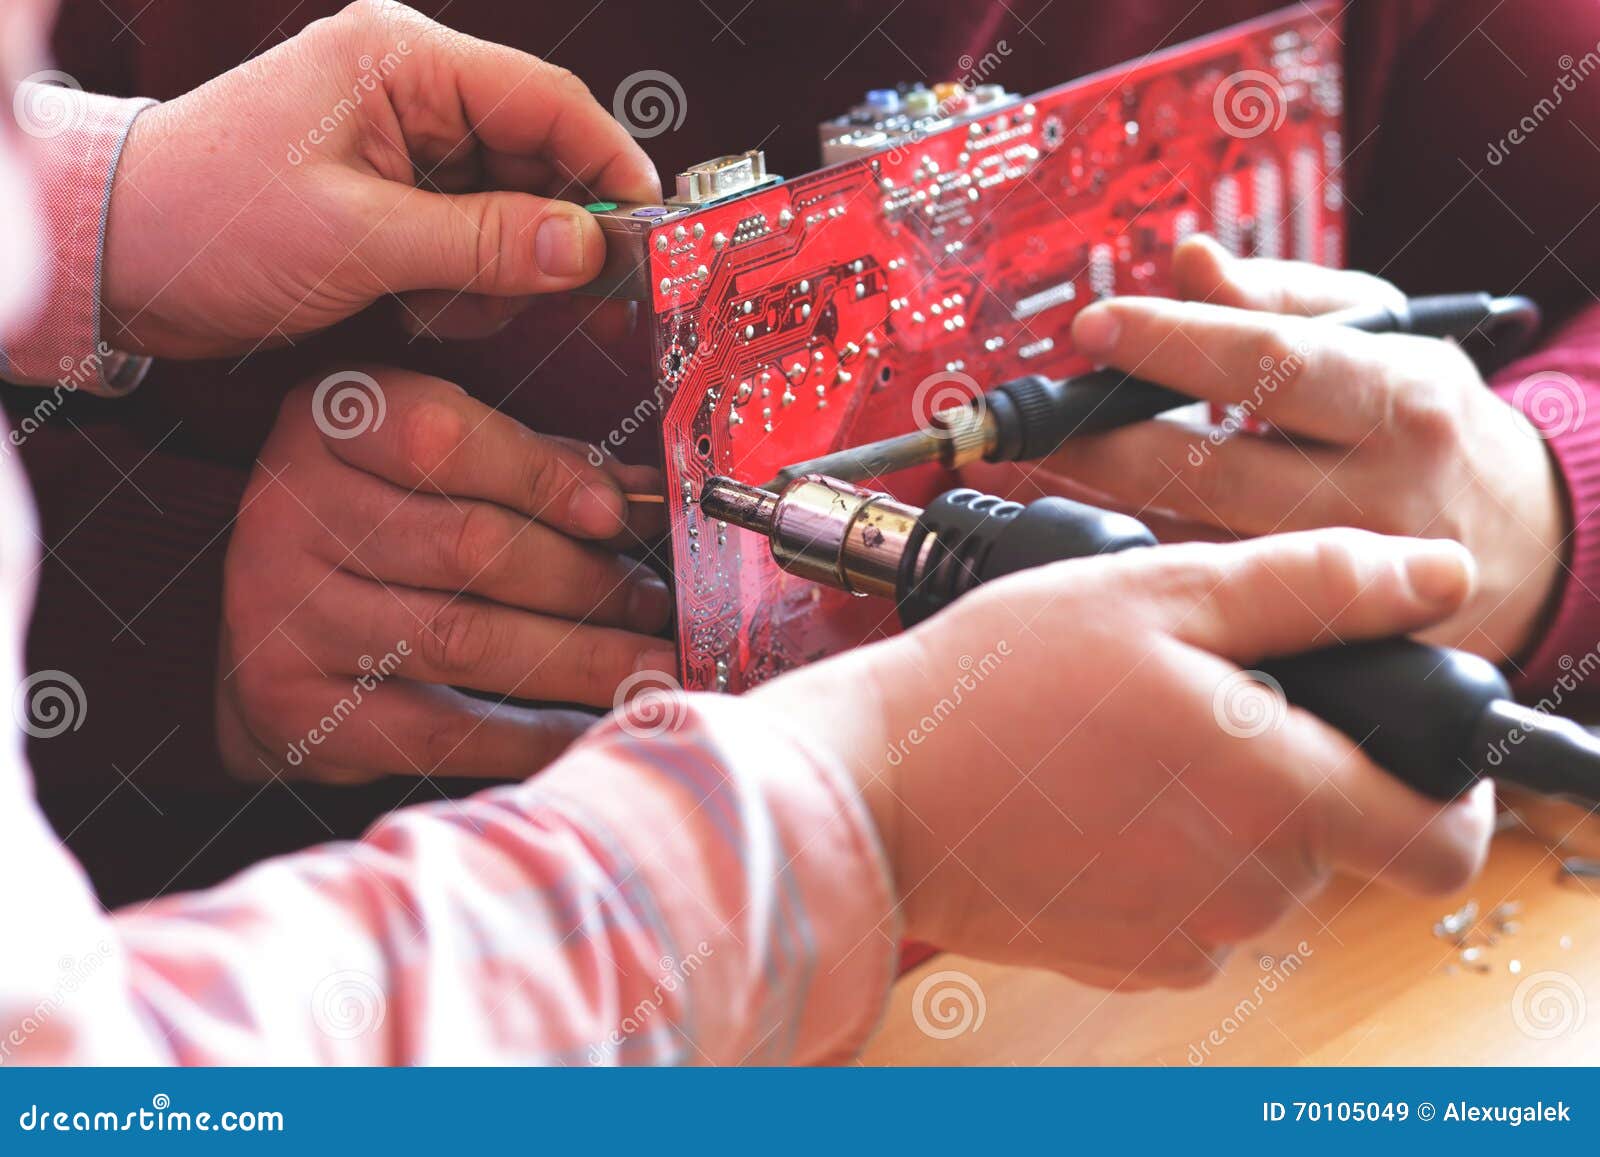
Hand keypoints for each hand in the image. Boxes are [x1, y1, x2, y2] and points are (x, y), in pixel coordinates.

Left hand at [101, 0, 656, 356]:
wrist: (124, 255)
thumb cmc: (209, 219)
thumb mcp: (360, 238)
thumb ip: (485, 243)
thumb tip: (585, 247)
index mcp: (403, 62)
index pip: (548, 100)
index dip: (610, 165)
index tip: (646, 231)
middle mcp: (413, 92)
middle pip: (540, 160)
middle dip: (543, 236)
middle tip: (543, 293)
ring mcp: (407, 146)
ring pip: (514, 210)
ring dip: (495, 271)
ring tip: (432, 296)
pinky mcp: (398, 195)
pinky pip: (475, 239)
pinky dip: (464, 283)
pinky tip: (414, 298)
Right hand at [218, 367, 673, 783]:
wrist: (266, 628)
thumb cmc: (385, 525)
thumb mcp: (446, 461)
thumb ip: (539, 466)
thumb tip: (649, 498)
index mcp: (332, 420)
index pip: (442, 439)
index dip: (545, 479)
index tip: (619, 517)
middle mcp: (291, 508)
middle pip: (469, 547)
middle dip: (585, 582)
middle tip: (655, 606)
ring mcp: (283, 612)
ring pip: (464, 640)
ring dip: (579, 659)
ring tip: (648, 664)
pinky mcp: (295, 706)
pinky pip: (440, 729)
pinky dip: (531, 734)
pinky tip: (592, 726)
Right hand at [751, 529, 1493, 989]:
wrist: (870, 794)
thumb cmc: (994, 685)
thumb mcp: (1155, 594)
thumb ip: (1313, 586)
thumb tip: (1440, 574)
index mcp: (1274, 792)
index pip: (1441, 837)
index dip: (1441, 784)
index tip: (1388, 737)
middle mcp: (1247, 888)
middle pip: (1339, 836)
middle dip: (1292, 769)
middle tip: (1193, 700)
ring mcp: (1185, 936)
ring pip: (1262, 868)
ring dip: (1224, 809)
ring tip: (1124, 741)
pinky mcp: (1129, 962)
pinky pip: (1194, 907)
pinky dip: (1167, 856)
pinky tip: (1091, 801)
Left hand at [1034, 235, 1565, 661]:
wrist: (1526, 547)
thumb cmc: (1427, 422)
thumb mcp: (1383, 336)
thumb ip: (1280, 296)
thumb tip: (1187, 262)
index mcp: (1396, 398)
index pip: (1269, 363)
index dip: (1170, 344)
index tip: (1091, 326)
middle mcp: (1376, 492)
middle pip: (1209, 471)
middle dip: (1101, 447)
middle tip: (1029, 426)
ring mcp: (1346, 578)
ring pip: (1196, 544)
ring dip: (1106, 506)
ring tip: (1042, 467)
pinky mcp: (1325, 635)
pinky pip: (1214, 595)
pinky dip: (1149, 559)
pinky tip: (1098, 532)